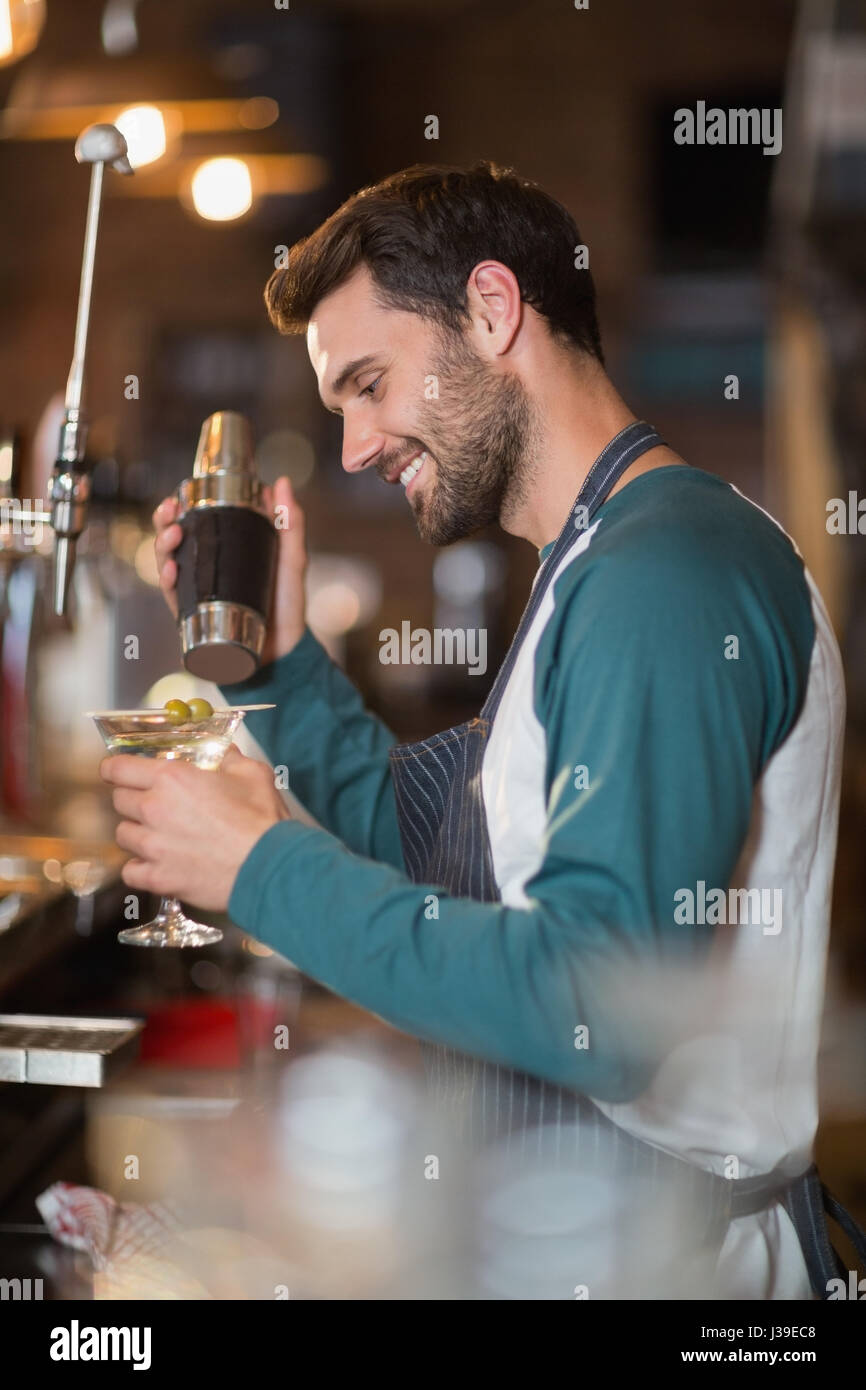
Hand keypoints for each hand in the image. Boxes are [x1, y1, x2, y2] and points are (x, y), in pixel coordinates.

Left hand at [100, 744, 289, 911]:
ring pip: (122, 835)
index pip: (118, 768)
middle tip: (153, 803)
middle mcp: (153, 809)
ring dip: (137, 832)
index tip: (118, 771)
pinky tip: (156, 864)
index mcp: (171, 779)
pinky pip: (130, 871)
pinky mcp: (158, 878)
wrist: (268, 866)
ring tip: (157, 835)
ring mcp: (152, 847)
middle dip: (132, 798)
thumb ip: (230, 758)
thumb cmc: (261, 819)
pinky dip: (140, 867)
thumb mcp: (253, 774)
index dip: (115, 768)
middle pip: (119, 801)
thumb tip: (223, 752)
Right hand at [152, 475, 308, 666]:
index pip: (192, 527)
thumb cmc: (287, 604)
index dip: (178, 510)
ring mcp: (199, 594)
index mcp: (222, 554)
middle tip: (169, 511)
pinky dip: (170, 583)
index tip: (177, 496)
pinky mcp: (196, 618)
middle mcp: (204, 572)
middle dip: (163, 524)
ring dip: (162, 548)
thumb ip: (290, 523)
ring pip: (168, 567)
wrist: (287, 649)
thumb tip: (280, 482)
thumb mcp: (291, 559)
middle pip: (173, 543)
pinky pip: (175, 599)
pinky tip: (172, 570)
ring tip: (172, 536)